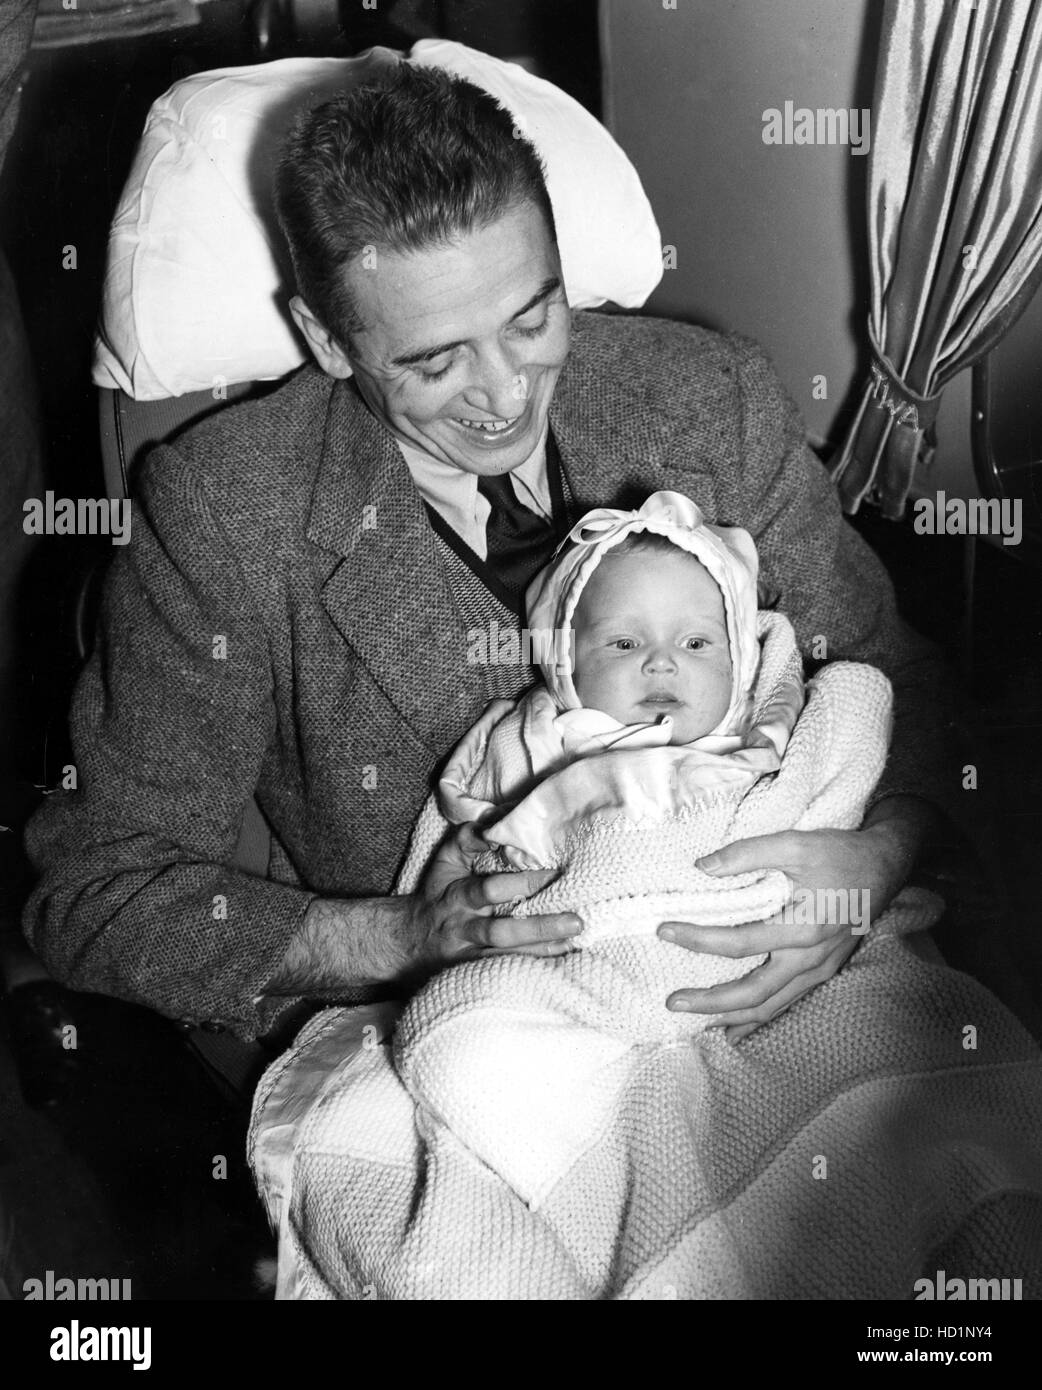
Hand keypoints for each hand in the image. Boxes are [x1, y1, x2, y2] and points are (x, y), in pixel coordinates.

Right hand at [405, 823, 582, 978]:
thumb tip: (496, 822)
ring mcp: (467, 954)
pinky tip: (561, 957)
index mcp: (456, 896)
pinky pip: (505, 971)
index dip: (521, 883)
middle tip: (576, 920)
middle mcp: (463, 927)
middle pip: (500, 931)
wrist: (407, 939)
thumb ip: (468, 838)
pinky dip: (533, 965)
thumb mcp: (445, 860)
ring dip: (541, 949)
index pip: (489, 890)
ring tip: (573, 941)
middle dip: (539, 927)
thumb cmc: (436, 893)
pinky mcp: (472, 973)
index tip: (555, 875)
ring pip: (505, 955)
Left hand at [659, 814, 917, 1041]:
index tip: (665, 931)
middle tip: (672, 1002)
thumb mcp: (795, 843)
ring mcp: (819, 969)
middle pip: (753, 993)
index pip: (738, 943)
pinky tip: (737, 1024)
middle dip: (710, 1002)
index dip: (698, 939)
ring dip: (732, 1016)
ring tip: (697, 1021)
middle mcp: (810, 958)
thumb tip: (703, 867)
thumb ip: (748, 854)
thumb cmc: (840, 853)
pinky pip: (787, 1001)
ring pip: (771, 1005)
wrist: (885, 866)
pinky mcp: (824, 970)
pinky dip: (759, 1015)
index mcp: (802, 928)